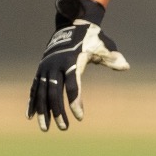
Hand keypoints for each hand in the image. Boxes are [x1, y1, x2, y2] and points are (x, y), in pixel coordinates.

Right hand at [28, 0, 127, 131]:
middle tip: (65, 128)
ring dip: (43, 111)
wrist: (71, 26)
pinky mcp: (41, 70)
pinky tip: (30, 116)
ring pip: (42, 93)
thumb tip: (125, 66)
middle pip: (54, 92)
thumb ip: (112, 57)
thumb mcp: (102, 45)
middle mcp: (55, 66)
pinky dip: (32, 102)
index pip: (73, 85)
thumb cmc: (91, 39)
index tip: (80, 117)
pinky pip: (35, 88)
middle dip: (58, 111)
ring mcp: (46, 68)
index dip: (76, 101)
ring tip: (46, 129)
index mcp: (71, 61)